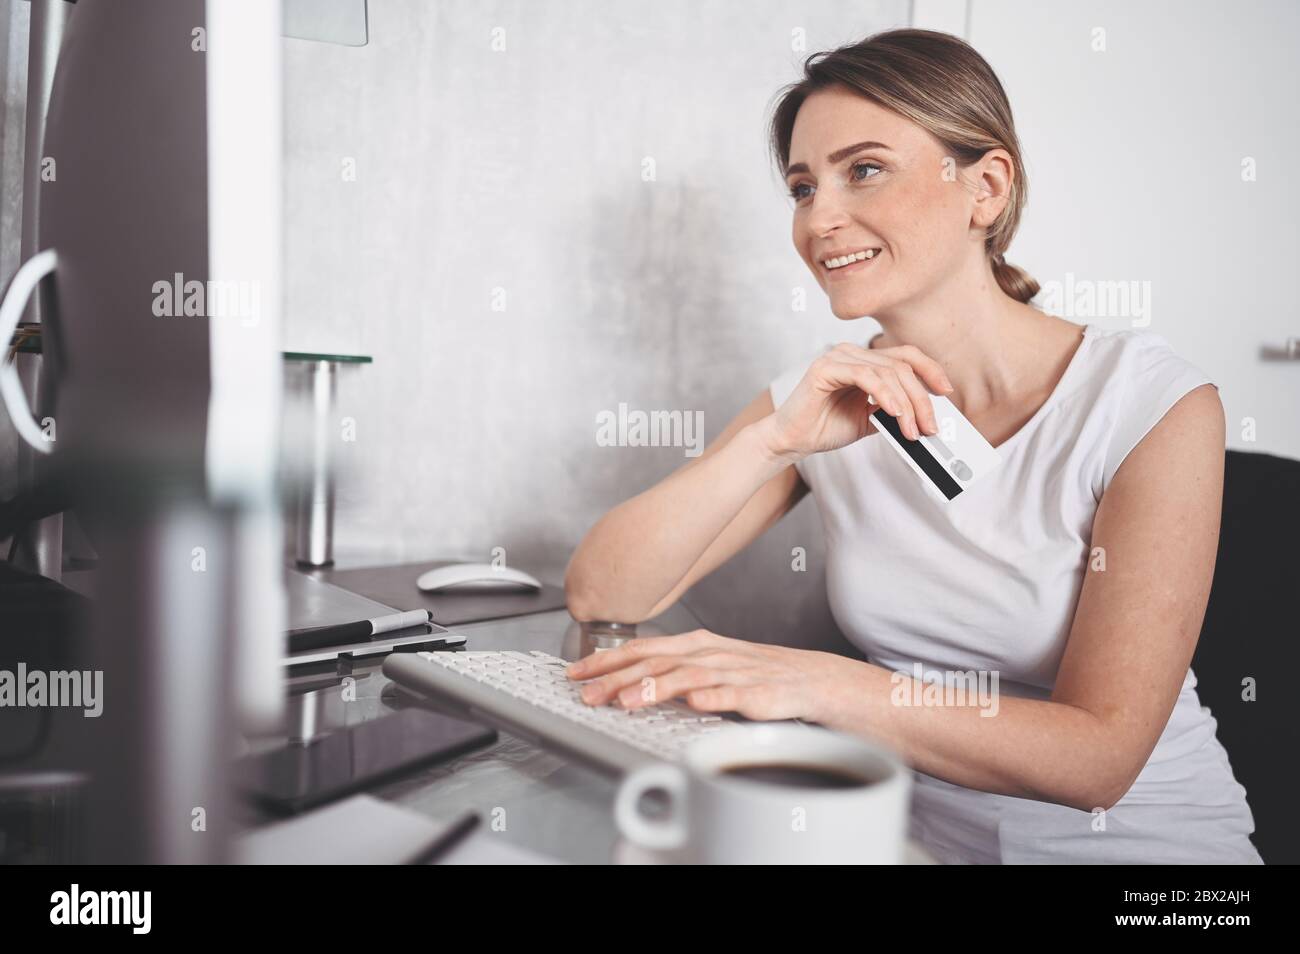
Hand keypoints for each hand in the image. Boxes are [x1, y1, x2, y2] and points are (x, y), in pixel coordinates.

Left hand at [564, 628, 864, 722]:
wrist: (810, 679)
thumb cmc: (756, 673)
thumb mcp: (708, 665)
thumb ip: (670, 670)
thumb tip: (626, 680)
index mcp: (695, 644)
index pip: (642, 649)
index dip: (607, 660)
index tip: (576, 672)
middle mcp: (709, 653)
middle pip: (657, 662)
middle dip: (618, 677)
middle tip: (588, 693)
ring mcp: (733, 670)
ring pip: (688, 677)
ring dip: (656, 688)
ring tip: (628, 700)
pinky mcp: (758, 692)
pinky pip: (733, 694)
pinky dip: (713, 697)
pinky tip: (694, 704)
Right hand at [761, 341, 952, 460]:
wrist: (793, 441)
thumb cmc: (825, 428)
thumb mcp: (870, 419)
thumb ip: (893, 411)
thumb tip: (926, 415)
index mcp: (863, 360)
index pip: (905, 356)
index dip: (930, 370)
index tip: (946, 391)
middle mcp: (851, 352)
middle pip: (902, 365)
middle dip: (922, 399)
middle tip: (930, 426)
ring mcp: (837, 357)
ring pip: (888, 372)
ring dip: (907, 404)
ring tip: (913, 429)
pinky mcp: (825, 368)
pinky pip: (866, 376)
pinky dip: (886, 396)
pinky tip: (895, 414)